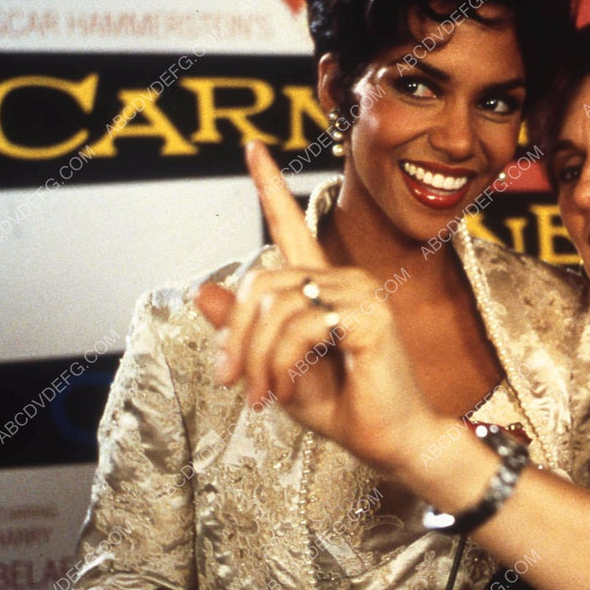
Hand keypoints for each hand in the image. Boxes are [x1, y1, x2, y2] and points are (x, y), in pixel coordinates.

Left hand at [195, 141, 435, 469]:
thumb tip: (200, 292)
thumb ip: (242, 332)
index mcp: (324, 286)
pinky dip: (282, 364)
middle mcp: (345, 279)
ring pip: (277, 307)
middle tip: (233, 382)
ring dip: (258, 358)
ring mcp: (361, 294)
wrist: (390, 441)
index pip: (293, 225)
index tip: (252, 148)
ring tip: (263, 395)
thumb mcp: (275, 368)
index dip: (270, 187)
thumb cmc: (342, 405)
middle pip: (261, 281)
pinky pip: (302, 327)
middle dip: (236, 335)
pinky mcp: (370, 317)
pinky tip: (288, 389)